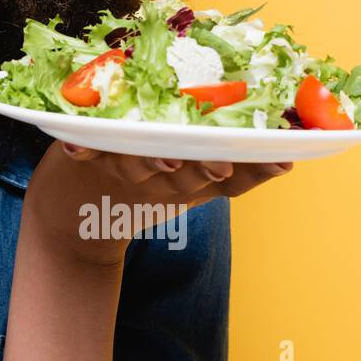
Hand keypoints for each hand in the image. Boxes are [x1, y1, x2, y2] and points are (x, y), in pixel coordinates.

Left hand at [28, 139, 292, 265]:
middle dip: (205, 168)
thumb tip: (288, 151)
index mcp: (186, 181)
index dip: (253, 172)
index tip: (281, 159)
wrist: (72, 217)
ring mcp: (120, 169)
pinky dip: (80, 148)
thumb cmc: (142, 184)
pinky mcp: (84, 159)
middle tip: (221, 161)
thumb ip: (235, 167)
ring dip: (150, 161)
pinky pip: (83, 152)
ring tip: (165, 156)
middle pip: (185, 176)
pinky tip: (75, 143)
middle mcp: (156, 179)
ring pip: (139, 165)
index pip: (225, 179)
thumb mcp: (194, 182)